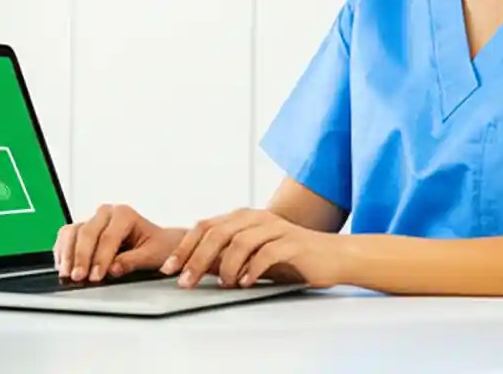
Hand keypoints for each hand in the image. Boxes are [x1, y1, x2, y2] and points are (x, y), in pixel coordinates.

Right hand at [53, 204, 183, 282]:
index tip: (96, 276)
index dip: (101, 258)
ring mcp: (94, 220)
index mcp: (125, 214)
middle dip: (81, 257)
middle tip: (79, 277)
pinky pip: (67, 236)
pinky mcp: (84, 230)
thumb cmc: (158, 246)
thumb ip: (132, 261)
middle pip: (87, 233)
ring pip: (73, 232)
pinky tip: (62, 266)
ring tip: (67, 273)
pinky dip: (62, 251)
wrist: (159, 244)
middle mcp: (107, 213)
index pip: (108, 237)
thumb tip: (113, 269)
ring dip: (68, 254)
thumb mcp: (152, 254)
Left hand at [161, 208, 342, 289]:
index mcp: (243, 217)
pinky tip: (246, 282)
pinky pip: (265, 253)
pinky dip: (251, 270)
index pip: (205, 226)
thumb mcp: (254, 253)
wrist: (333, 256)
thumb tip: (195, 268)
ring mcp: (275, 228)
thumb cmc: (291, 257)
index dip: (184, 247)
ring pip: (239, 242)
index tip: (169, 268)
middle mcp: (256, 218)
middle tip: (186, 282)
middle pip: (217, 233)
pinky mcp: (292, 243)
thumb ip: (228, 254)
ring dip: (225, 267)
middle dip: (196, 259)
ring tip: (224, 285)